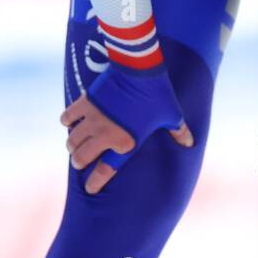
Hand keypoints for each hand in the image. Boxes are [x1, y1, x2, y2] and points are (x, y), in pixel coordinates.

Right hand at [61, 62, 192, 193]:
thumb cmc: (157, 93)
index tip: (90, 189)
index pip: (105, 170)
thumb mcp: (172, 115)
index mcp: (125, 142)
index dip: (95, 182)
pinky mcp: (85, 102)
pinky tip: (70, 123)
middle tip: (80, 161)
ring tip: (74, 146)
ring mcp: (93, 119)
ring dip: (72, 145)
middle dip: (79, 162)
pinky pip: (67, 117)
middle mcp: (105, 134)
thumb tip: (190, 143)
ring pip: (72, 140)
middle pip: (81, 157)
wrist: (139, 68)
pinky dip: (67, 122)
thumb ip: (179, 132)